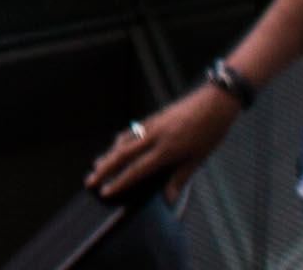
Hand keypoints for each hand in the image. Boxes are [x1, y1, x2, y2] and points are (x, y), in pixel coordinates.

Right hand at [93, 85, 238, 195]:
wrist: (213, 103)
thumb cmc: (210, 133)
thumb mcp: (199, 159)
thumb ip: (181, 178)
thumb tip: (168, 199)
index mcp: (166, 150)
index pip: (137, 170)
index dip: (119, 182)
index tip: (104, 192)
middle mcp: (154, 137)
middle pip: (122, 155)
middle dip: (104, 169)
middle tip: (89, 181)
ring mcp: (151, 125)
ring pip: (123, 142)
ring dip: (108, 155)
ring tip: (97, 166)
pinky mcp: (153, 118)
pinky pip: (130, 132)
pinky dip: (120, 142)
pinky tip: (117, 146)